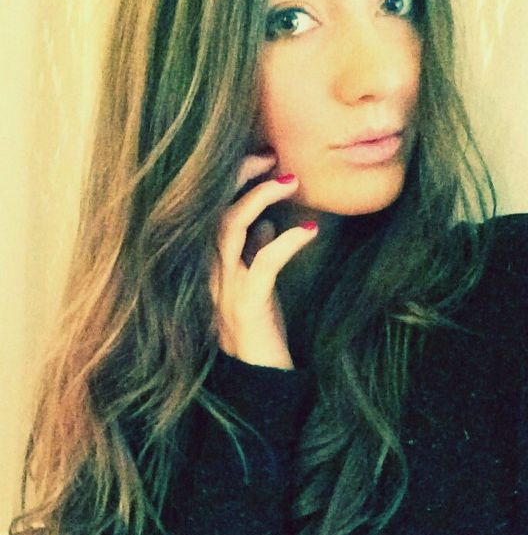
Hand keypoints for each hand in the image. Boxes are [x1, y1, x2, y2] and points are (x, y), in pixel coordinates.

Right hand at [209, 154, 318, 368]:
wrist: (259, 378)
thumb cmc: (260, 329)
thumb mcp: (256, 285)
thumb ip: (254, 253)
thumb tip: (267, 224)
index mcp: (212, 264)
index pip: (210, 210)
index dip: (231, 181)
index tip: (261, 160)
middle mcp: (210, 272)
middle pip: (212, 210)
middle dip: (238, 176)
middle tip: (271, 156)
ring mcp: (225, 289)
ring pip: (229, 229)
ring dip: (259, 198)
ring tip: (291, 180)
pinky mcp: (248, 305)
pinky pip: (263, 263)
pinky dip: (287, 242)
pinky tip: (310, 231)